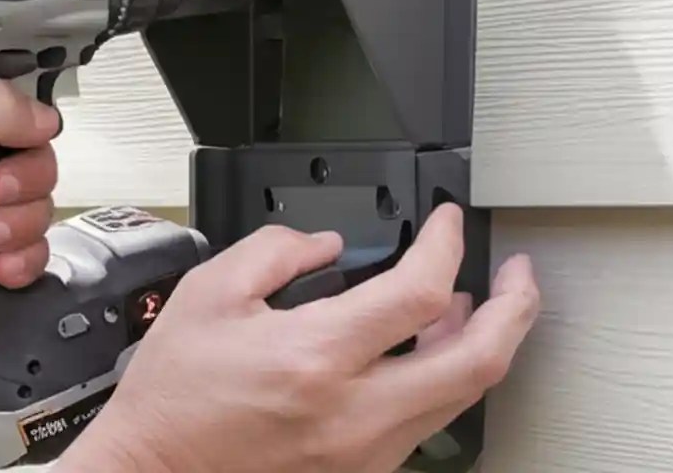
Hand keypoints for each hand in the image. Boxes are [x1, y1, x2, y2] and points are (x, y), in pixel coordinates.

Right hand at [59, 204, 539, 472]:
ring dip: (482, 346)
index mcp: (314, 356)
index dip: (445, 246)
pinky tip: (425, 355)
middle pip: (477, 362)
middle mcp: (352, 412)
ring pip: (460, 399)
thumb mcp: (208, 295)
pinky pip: (425, 424)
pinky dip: (441, 381)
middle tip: (518, 277)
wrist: (153, 471)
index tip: (446, 225)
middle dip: (515, 309)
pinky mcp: (359, 471)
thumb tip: (328, 244)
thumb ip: (275, 252)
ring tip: (476, 310)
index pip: (419, 293)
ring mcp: (363, 451)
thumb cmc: (174, 396)